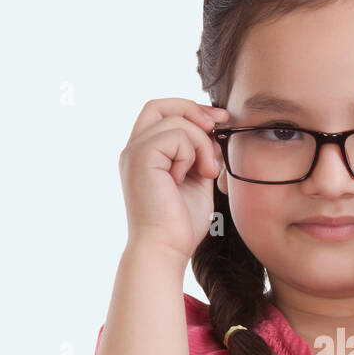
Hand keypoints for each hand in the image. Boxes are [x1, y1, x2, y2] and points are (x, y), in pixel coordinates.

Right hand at [119, 97, 230, 262]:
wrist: (166, 249)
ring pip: (176, 121)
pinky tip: (192, 177)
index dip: (191, 110)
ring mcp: (134, 152)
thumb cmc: (180, 225)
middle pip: (160, 105)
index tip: (220, 120)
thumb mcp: (197, 181)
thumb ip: (199, 154)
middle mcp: (133, 150)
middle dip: (194, 110)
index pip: (161, 113)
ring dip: (202, 143)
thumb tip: (213, 130)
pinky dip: (193, 153)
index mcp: (144, 156)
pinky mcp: (140, 157)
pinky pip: (176, 134)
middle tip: (219, 125)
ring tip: (209, 172)